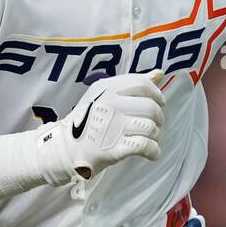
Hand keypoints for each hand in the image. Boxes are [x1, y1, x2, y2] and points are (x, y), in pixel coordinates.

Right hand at [35, 69, 165, 187]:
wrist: (65, 149)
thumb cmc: (89, 120)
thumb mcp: (106, 95)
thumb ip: (134, 84)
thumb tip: (160, 73)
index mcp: (107, 88)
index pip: (143, 84)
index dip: (157, 94)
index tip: (160, 104)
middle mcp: (109, 104)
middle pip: (151, 107)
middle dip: (158, 119)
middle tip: (153, 126)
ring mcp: (110, 126)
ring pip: (150, 127)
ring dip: (155, 136)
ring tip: (149, 139)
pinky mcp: (112, 148)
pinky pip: (144, 146)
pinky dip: (153, 151)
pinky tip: (151, 153)